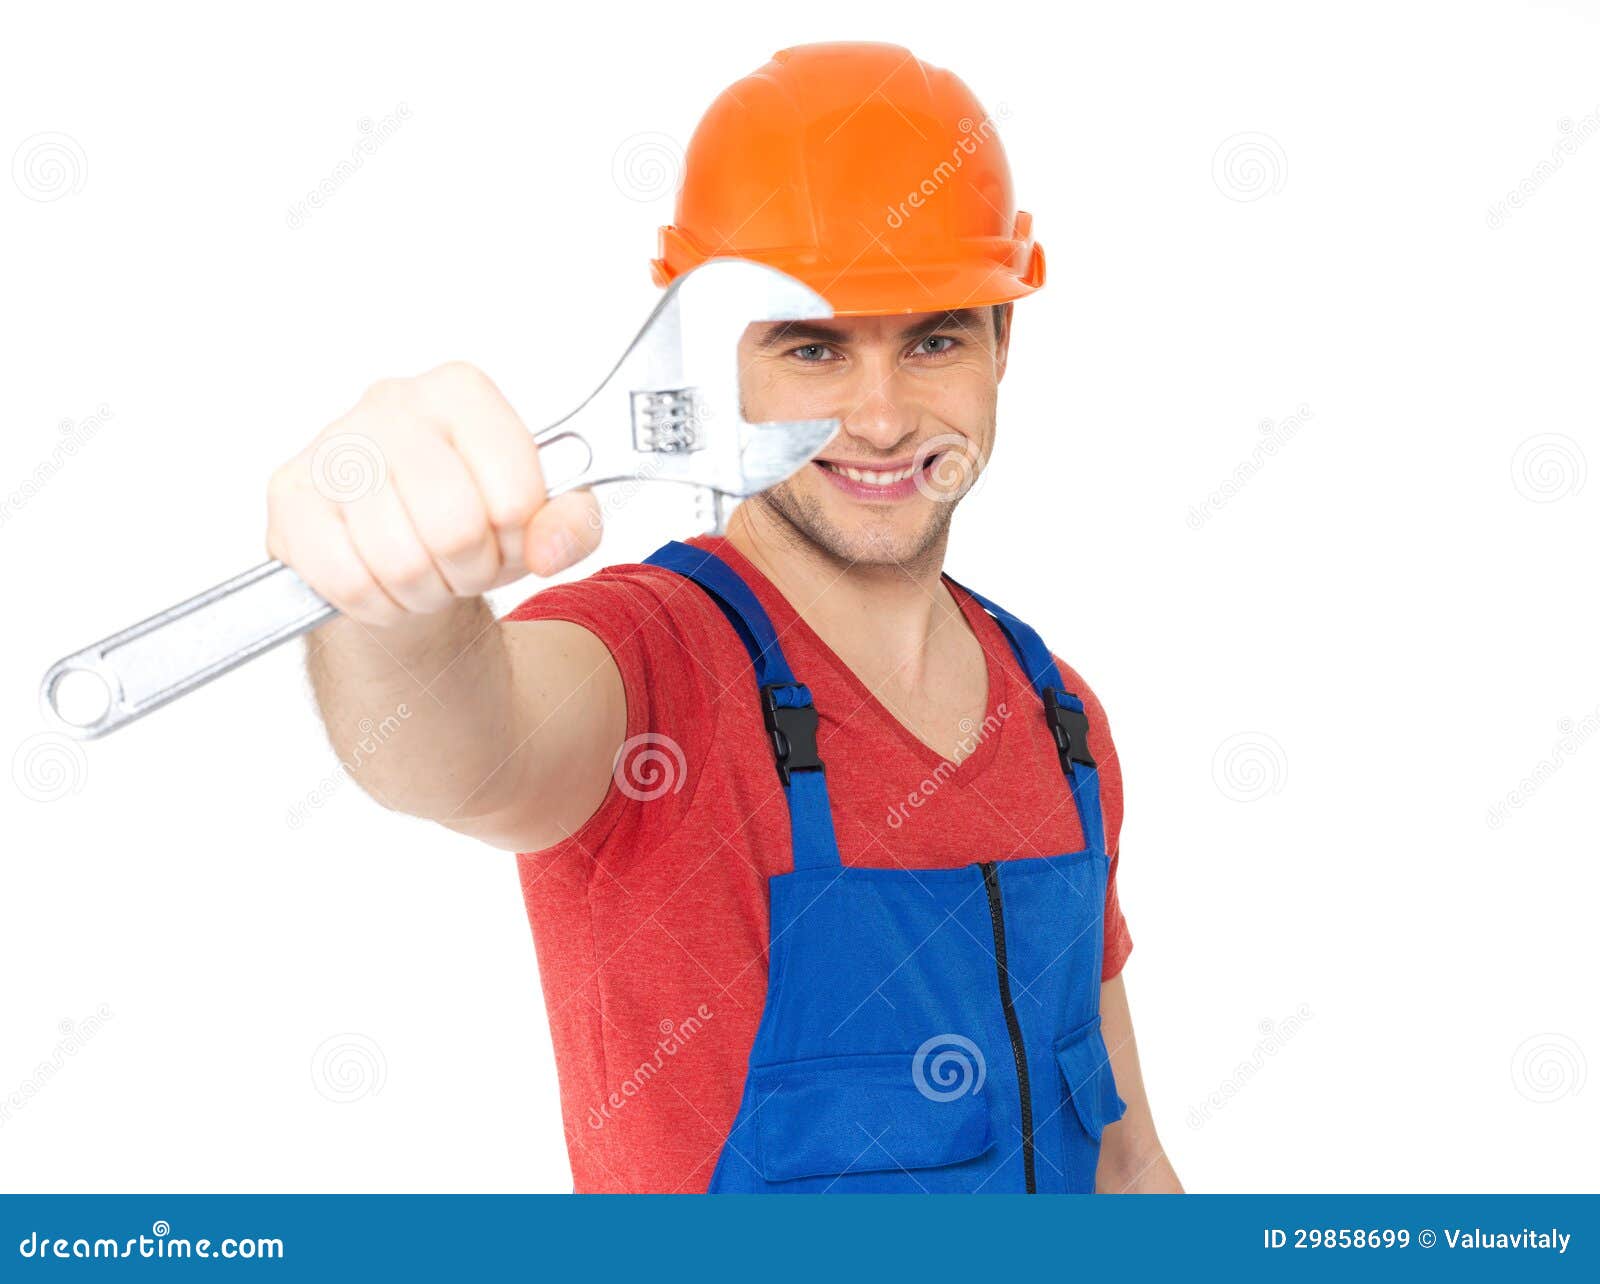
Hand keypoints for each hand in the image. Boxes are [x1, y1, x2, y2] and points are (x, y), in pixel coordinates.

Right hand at [266, 361, 599, 626]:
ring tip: (425, 572)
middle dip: (469, 569)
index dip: (519, 539)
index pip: (515, 493)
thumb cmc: (471, 521)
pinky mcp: (289, 494)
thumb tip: (549, 549)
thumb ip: (571, 526)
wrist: (397, 548)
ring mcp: (333, 444)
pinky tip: (382, 584)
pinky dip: (376, 605)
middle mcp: (393, 401)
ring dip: (423, 592)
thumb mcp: (541, 520)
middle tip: (463, 565)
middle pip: (454, 526)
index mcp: (462, 392)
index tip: (506, 536)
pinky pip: (346, 580)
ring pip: (399, 560)